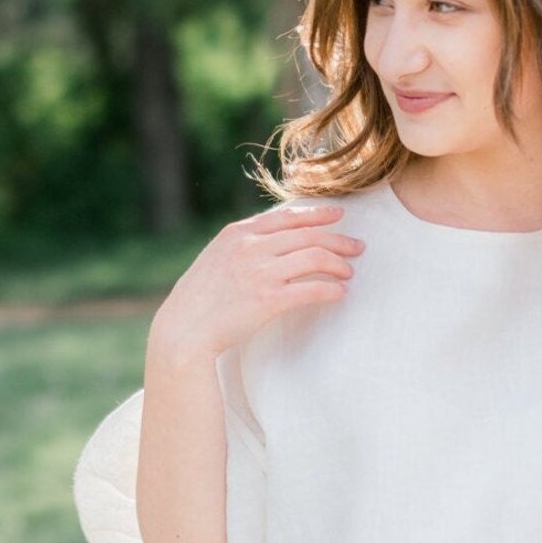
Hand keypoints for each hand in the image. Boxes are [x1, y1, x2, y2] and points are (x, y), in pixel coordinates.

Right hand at [152, 203, 363, 361]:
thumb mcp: (217, 257)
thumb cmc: (199, 297)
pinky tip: (340, 293)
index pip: (288, 216)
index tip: (339, 216)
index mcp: (238, 233)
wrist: (184, 328)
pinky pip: (311, 289)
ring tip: (349, 272)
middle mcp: (251, 247)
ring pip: (314, 258)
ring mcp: (260, 272)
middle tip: (357, 247)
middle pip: (308, 235)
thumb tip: (273, 238)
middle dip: (338, 240)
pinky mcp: (268, 300)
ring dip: (338, 264)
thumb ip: (243, 244)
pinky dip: (331, 289)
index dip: (318, 214)